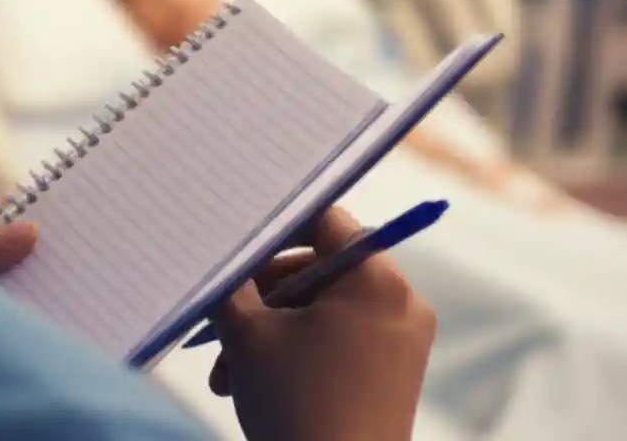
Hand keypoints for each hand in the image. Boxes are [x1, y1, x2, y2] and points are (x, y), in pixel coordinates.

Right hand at [209, 207, 435, 440]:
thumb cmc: (295, 407)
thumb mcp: (248, 335)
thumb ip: (233, 283)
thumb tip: (225, 257)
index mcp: (375, 279)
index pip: (324, 220)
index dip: (274, 226)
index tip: (236, 242)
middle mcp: (402, 300)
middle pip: (320, 268)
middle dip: (261, 296)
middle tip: (222, 320)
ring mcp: (404, 339)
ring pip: (323, 309)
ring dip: (271, 330)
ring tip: (226, 374)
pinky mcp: (397, 372)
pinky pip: (342, 338)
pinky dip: (299, 350)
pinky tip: (252, 381)